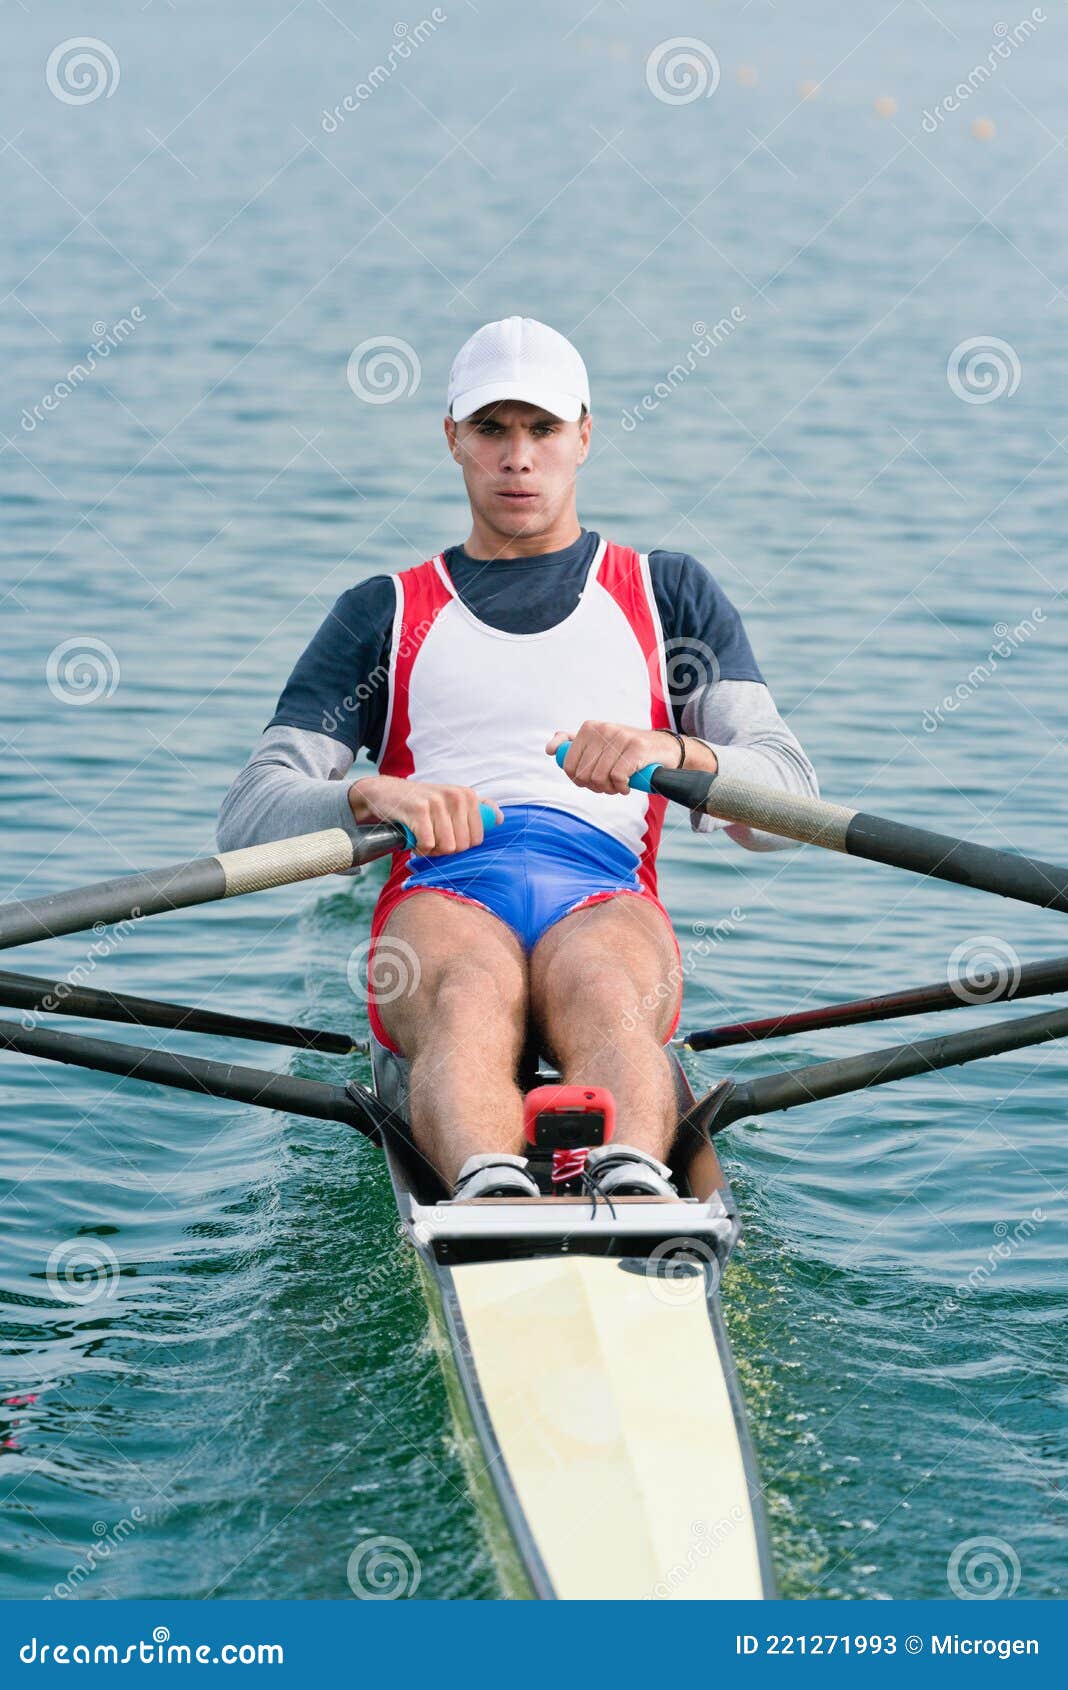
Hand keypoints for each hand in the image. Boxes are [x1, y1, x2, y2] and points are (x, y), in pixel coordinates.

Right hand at [349, 776, 501, 855]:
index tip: (445, 836)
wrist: (384, 794)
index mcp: (467, 796)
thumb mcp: (450, 801)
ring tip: (421, 835)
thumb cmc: (420, 803)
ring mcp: (438, 802)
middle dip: (444, 848)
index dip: (458, 845)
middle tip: (430, 836)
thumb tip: (501, 818)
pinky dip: (418, 847)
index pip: (476, 840)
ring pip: (446, 847)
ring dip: (430, 849)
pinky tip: (412, 835)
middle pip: (461, 846)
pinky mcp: (419, 810)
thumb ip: (476, 809)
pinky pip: (427, 844)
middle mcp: (456, 796)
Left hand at [546, 722, 684, 794]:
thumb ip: (572, 744)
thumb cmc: (627, 751)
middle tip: (608, 784)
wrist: (663, 749)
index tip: (590, 780)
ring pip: (600, 777)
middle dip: (595, 786)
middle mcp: (603, 728)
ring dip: (610, 789)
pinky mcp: (636, 747)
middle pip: (584, 774)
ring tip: (618, 785)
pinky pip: (617, 777)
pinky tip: (628, 785)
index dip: (579, 780)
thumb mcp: (599, 743)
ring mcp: (620, 736)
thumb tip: (550, 750)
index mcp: (589, 728)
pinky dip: (622, 788)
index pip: (569, 765)